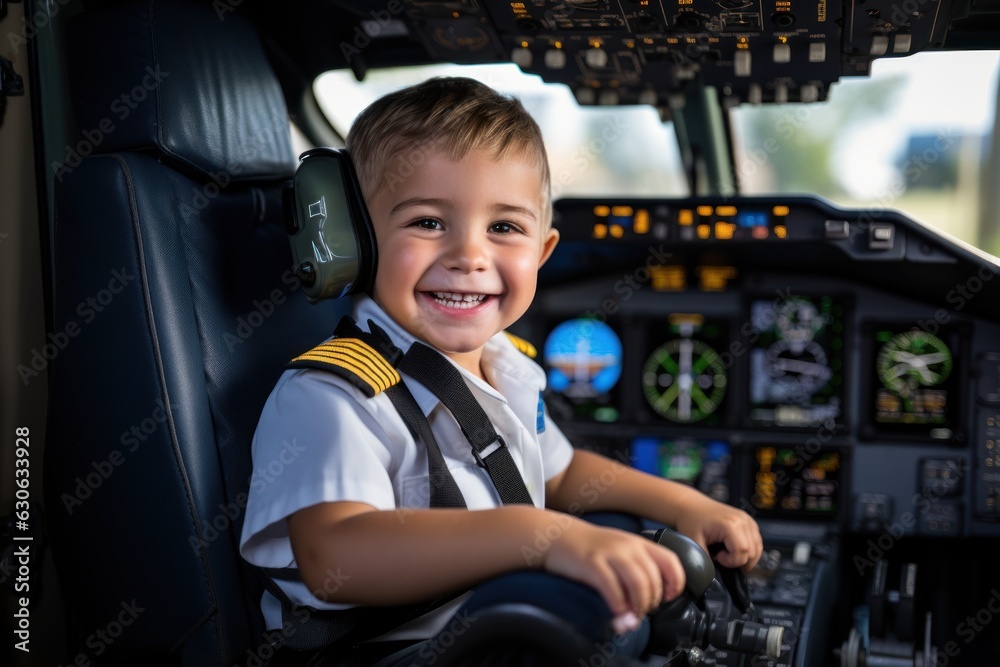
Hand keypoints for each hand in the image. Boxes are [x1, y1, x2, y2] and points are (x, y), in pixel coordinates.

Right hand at [542, 517, 685, 630]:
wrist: (559, 536)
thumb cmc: (591, 549)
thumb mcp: (620, 550)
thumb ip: (638, 570)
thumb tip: (652, 600)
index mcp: (639, 543)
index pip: (671, 562)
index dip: (675, 583)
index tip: (666, 598)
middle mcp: (628, 546)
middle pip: (654, 579)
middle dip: (651, 602)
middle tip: (640, 611)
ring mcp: (610, 554)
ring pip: (639, 584)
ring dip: (638, 606)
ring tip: (630, 615)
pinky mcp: (592, 564)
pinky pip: (613, 590)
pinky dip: (618, 606)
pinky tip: (615, 611)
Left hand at [674, 497, 762, 570]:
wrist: (691, 505)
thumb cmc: (691, 521)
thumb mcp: (694, 542)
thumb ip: (705, 559)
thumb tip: (714, 575)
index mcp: (730, 524)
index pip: (743, 552)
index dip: (731, 562)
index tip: (717, 557)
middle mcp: (742, 520)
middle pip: (752, 552)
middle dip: (738, 561)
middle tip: (721, 556)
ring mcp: (747, 519)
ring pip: (758, 548)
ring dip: (745, 557)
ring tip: (727, 553)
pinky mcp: (749, 520)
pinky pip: (757, 541)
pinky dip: (749, 550)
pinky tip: (734, 549)